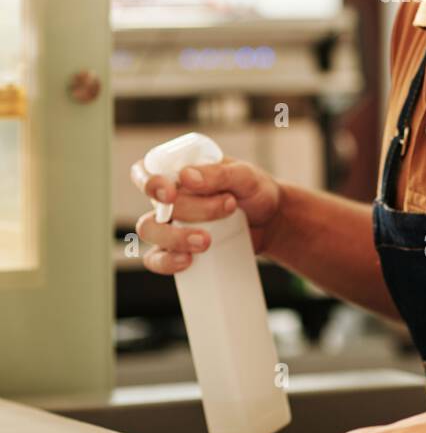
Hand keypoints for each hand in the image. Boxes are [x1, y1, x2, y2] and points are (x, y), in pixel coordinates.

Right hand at [130, 155, 281, 272]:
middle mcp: (170, 197)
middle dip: (190, 210)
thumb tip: (186, 176)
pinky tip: (187, 261)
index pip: (146, 170)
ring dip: (176, 237)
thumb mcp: (245, 176)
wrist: (272, 221)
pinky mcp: (178, 249)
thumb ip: (218, 173)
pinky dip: (167, 261)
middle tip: (228, 206)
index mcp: (179, 171)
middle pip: (155, 205)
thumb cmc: (254, 191)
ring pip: (150, 231)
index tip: (170, 193)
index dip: (148, 181)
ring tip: (208, 241)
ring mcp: (171, 224)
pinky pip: (157, 258)